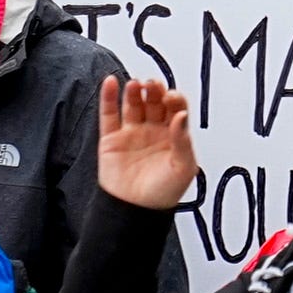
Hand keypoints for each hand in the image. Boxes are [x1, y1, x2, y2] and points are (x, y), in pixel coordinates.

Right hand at [95, 79, 199, 210]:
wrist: (136, 210)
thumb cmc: (164, 192)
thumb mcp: (184, 167)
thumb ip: (183, 140)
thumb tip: (182, 115)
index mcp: (174, 134)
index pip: (176, 108)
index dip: (174, 99)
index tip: (172, 97)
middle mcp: (153, 130)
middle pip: (154, 102)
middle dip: (155, 92)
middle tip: (154, 85)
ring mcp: (132, 133)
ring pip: (133, 105)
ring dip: (135, 92)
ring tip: (137, 84)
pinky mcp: (111, 139)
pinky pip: (109, 114)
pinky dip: (108, 97)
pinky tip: (111, 82)